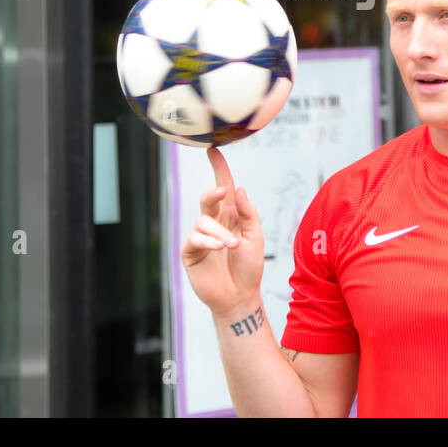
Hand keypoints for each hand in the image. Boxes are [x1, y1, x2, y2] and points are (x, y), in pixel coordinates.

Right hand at [179, 147, 265, 316]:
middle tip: (221, 193)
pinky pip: (194, 238)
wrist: (241, 296)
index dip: (219, 169)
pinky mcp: (191, 252)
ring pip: (203, 220)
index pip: (224, 187)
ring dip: (219, 232)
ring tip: (232, 245)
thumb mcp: (256, 237)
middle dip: (213, 193)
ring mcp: (201, 236)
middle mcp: (215, 222)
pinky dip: (207, 240)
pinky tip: (218, 248)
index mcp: (232, 215)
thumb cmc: (250, 267)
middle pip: (208, 198)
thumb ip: (248, 213)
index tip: (213, 150)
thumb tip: (239, 188)